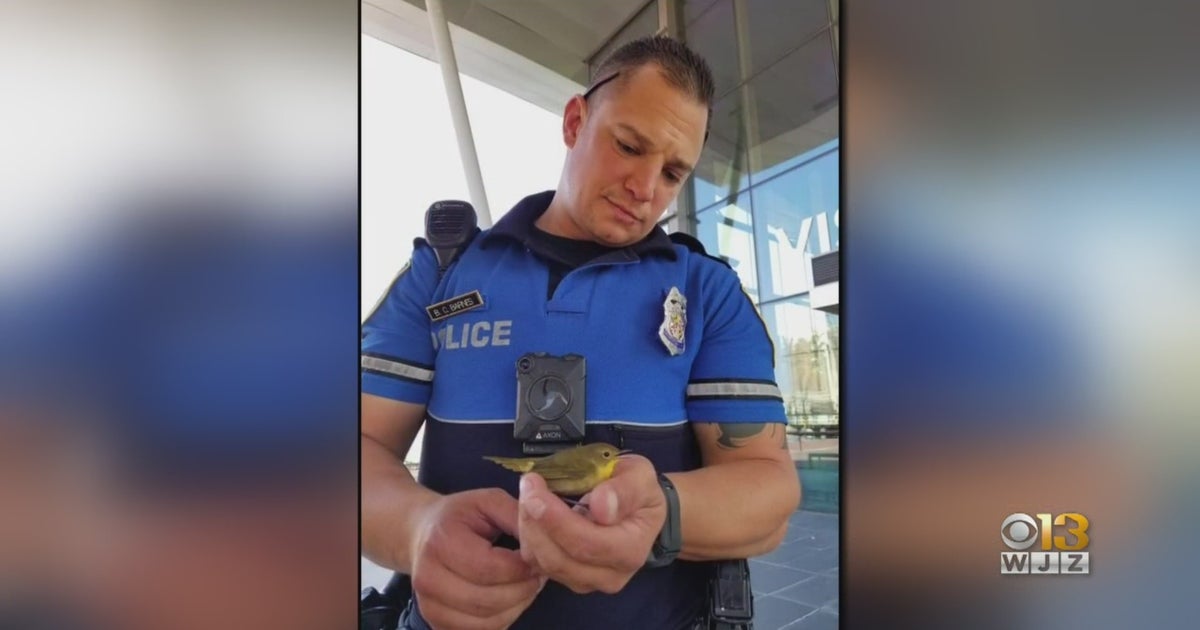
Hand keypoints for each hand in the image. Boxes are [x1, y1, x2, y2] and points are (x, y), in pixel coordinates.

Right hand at [408, 488, 545, 629]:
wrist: (420, 534)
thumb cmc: (460, 516)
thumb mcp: (489, 501)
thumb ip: (517, 517)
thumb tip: (541, 543)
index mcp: (442, 542)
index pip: (491, 568)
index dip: (523, 568)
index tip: (538, 559)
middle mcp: (428, 578)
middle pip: (489, 600)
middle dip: (523, 590)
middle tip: (538, 576)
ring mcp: (428, 605)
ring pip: (486, 621)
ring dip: (515, 607)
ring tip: (525, 586)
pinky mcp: (435, 622)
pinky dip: (501, 619)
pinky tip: (508, 599)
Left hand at [517, 455, 665, 593]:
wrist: (638, 509)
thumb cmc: (638, 491)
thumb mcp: (640, 476)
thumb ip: (625, 489)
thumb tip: (601, 506)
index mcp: (631, 550)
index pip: (587, 544)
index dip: (556, 519)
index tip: (535, 489)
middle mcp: (610, 576)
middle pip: (559, 559)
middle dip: (535, 522)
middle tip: (527, 486)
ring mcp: (587, 582)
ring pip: (543, 564)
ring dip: (528, 528)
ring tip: (528, 495)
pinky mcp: (568, 579)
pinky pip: (537, 564)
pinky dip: (528, 538)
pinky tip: (529, 513)